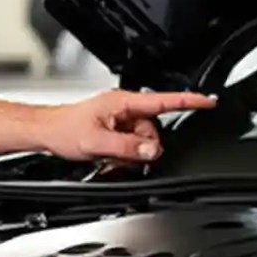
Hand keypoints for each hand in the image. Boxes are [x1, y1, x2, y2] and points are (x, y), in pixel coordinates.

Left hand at [37, 89, 216, 162]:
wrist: (46, 132)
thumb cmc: (64, 129)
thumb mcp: (96, 141)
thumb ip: (127, 147)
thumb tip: (152, 150)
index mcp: (122, 103)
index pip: (163, 101)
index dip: (189, 101)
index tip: (209, 101)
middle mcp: (124, 109)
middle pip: (154, 131)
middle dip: (144, 147)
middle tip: (121, 153)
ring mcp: (120, 120)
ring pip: (143, 141)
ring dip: (131, 152)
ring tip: (108, 153)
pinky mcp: (115, 130)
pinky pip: (132, 145)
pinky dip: (124, 154)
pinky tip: (107, 155)